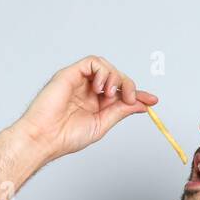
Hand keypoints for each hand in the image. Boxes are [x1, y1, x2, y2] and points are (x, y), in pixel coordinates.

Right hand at [11, 55, 158, 160]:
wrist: (46, 137)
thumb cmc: (66, 136)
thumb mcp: (102, 124)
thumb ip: (121, 111)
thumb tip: (142, 105)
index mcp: (95, 104)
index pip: (121, 92)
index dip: (138, 94)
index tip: (153, 100)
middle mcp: (88, 90)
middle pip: (116, 76)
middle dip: (128, 85)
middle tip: (131, 99)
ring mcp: (79, 81)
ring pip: (106, 66)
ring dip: (115, 78)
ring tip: (110, 94)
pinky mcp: (70, 73)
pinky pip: (92, 62)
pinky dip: (102, 72)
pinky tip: (100, 88)